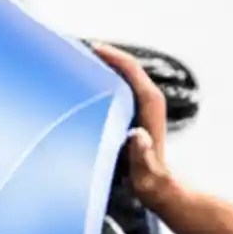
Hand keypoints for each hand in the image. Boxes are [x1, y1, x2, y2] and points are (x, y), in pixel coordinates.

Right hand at [91, 41, 176, 210]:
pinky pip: (118, 85)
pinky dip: (103, 78)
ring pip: (122, 74)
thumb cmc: (148, 180)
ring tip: (76, 60)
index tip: (93, 47)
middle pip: (126, 66)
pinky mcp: (135, 110)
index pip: (132, 70)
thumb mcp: (144, 172)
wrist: (157, 186)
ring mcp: (142, 104)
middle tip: (76, 48)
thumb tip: (138, 136)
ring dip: (102, 65)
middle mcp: (149, 99)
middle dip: (104, 54)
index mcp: (150, 105)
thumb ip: (142, 156)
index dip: (113, 56)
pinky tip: (84, 82)